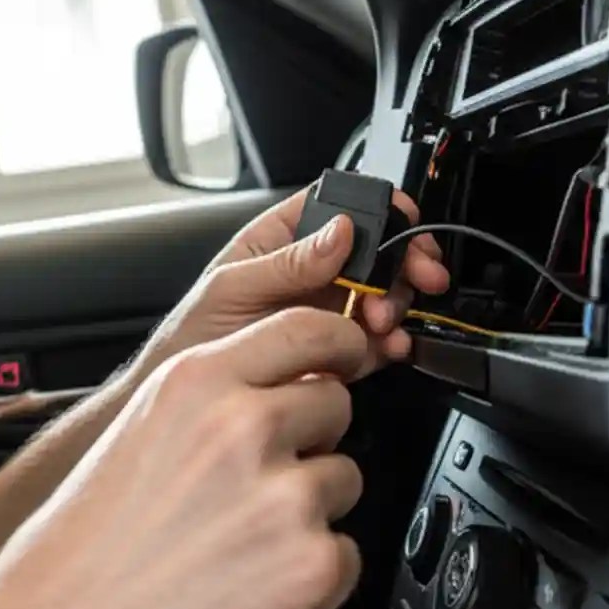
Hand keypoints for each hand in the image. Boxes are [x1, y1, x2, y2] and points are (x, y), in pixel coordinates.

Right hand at [0, 308, 373, 608]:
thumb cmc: (92, 541)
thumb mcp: (148, 426)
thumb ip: (221, 394)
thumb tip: (296, 377)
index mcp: (196, 382)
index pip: (305, 328)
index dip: (339, 342)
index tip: (346, 356)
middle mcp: (243, 426)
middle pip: (336, 402)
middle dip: (315, 436)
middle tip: (261, 479)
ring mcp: (283, 495)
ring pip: (344, 478)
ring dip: (311, 508)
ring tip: (242, 537)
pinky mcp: (312, 562)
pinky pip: (347, 551)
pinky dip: (316, 572)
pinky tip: (257, 580)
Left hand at [127, 187, 449, 382]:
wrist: (191, 402)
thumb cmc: (193, 338)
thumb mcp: (232, 289)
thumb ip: (286, 262)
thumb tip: (340, 231)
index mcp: (283, 240)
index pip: (340, 206)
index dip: (379, 207)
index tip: (405, 222)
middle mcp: (312, 272)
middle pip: (375, 250)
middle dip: (402, 262)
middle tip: (417, 277)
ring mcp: (328, 311)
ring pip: (384, 294)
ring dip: (397, 304)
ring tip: (383, 322)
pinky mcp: (338, 350)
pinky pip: (378, 339)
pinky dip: (393, 341)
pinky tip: (390, 345)